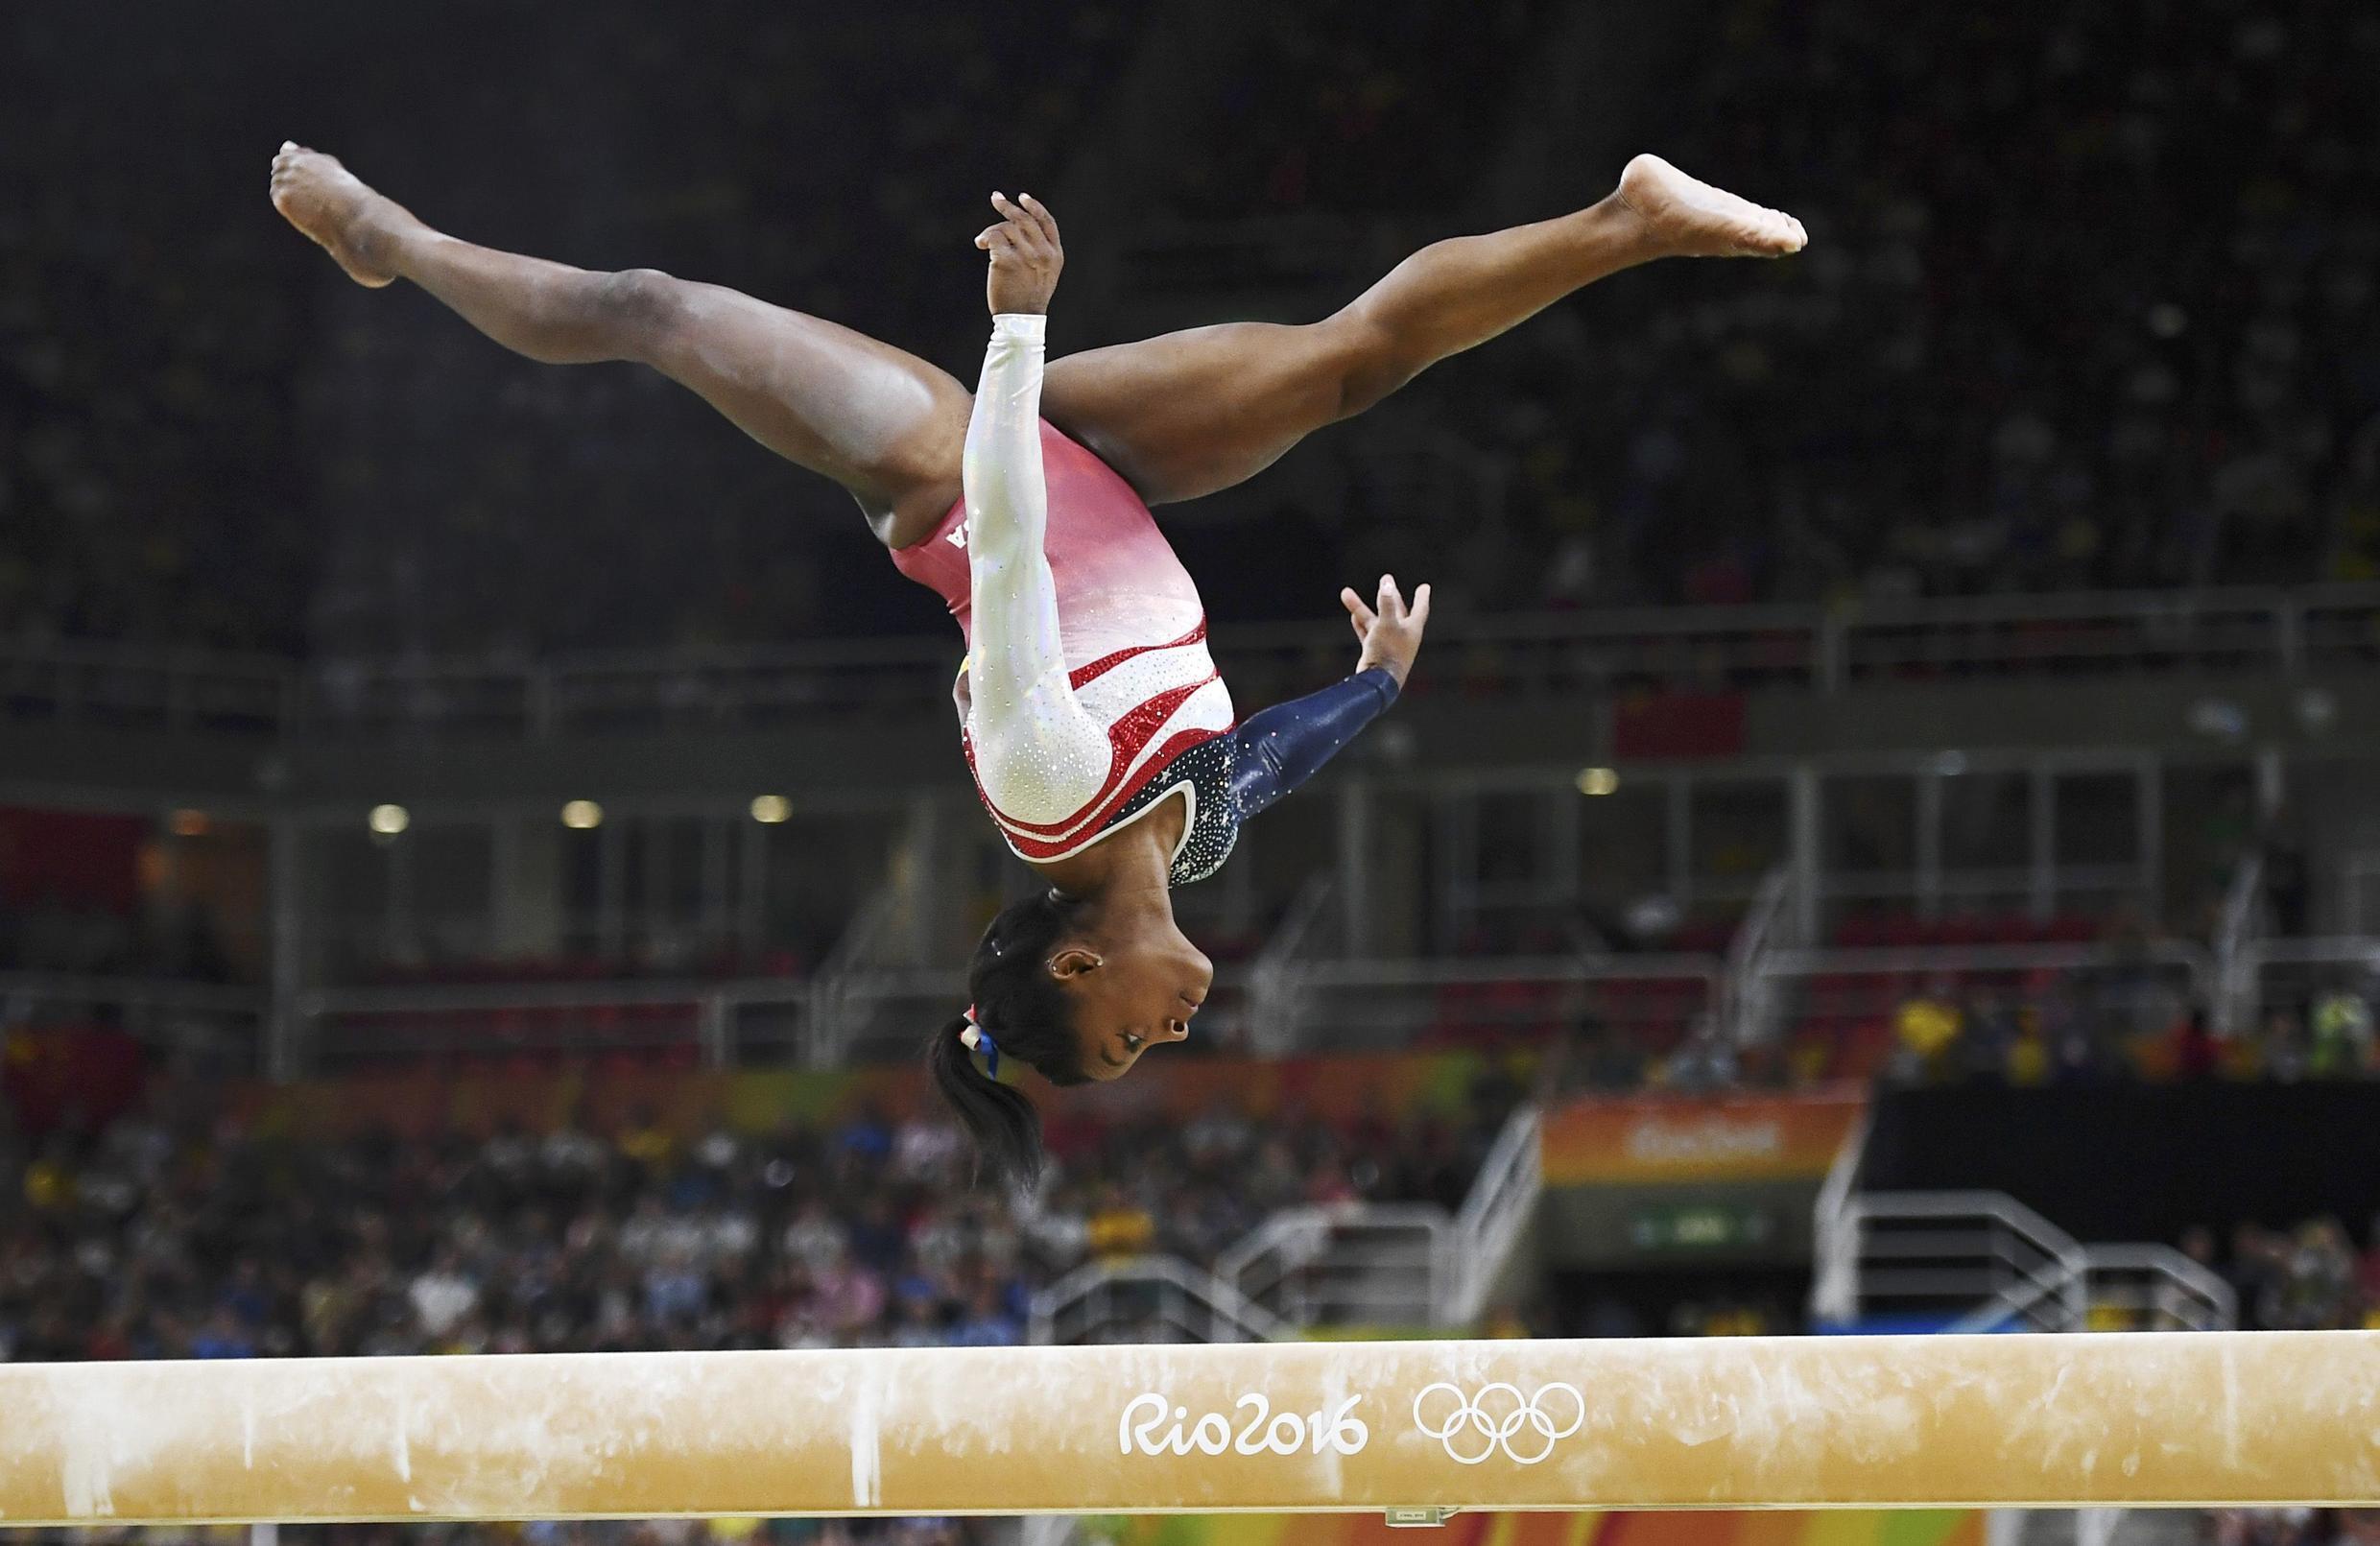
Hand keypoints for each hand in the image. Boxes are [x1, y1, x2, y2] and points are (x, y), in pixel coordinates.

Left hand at [976, 192, 1062, 315]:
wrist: (1021, 320)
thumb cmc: (1029, 298)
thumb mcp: (1045, 274)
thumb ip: (1040, 252)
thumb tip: (1018, 228)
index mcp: (1055, 255)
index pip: (1047, 222)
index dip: (1035, 207)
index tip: (1023, 197)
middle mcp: (1042, 253)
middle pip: (1024, 219)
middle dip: (1008, 206)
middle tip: (996, 198)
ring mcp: (1025, 256)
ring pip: (1006, 227)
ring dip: (991, 229)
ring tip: (983, 240)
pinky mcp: (1006, 261)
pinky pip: (994, 237)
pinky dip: (985, 238)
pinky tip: (980, 245)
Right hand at [1340, 574, 1431, 688]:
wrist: (1377, 682)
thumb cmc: (1388, 653)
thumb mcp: (1387, 624)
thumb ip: (1386, 604)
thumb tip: (1386, 584)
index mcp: (1412, 629)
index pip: (1420, 609)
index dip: (1421, 597)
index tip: (1424, 587)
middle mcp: (1402, 636)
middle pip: (1397, 610)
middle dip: (1391, 595)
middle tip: (1386, 579)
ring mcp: (1387, 644)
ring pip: (1375, 620)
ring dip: (1361, 607)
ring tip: (1346, 593)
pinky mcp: (1375, 653)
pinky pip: (1367, 633)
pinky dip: (1360, 624)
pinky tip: (1353, 615)